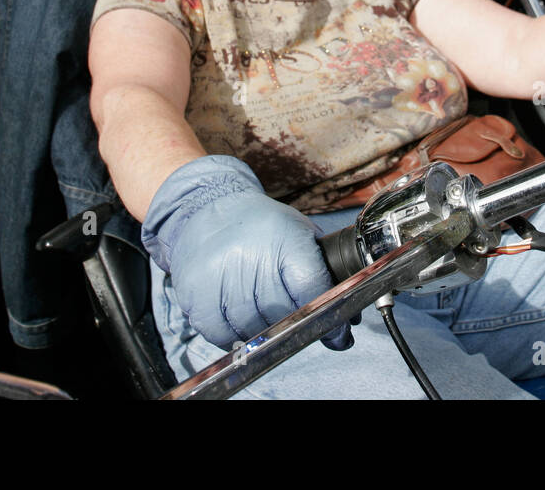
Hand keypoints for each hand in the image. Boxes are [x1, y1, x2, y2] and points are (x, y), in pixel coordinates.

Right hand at [141, 154, 351, 351]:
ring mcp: (219, 277)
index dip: (329, 316)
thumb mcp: (298, 234)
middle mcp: (250, 256)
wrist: (206, 209)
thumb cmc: (261, 228)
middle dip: (296, 323)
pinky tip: (239, 318)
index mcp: (284, 239)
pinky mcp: (195, 294)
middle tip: (297, 322)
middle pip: (283, 313)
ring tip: (264, 312)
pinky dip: (234, 335)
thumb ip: (323, 272)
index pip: (311, 288)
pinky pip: (222, 335)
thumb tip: (349, 319)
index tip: (338, 333)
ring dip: (265, 331)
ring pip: (254, 329)